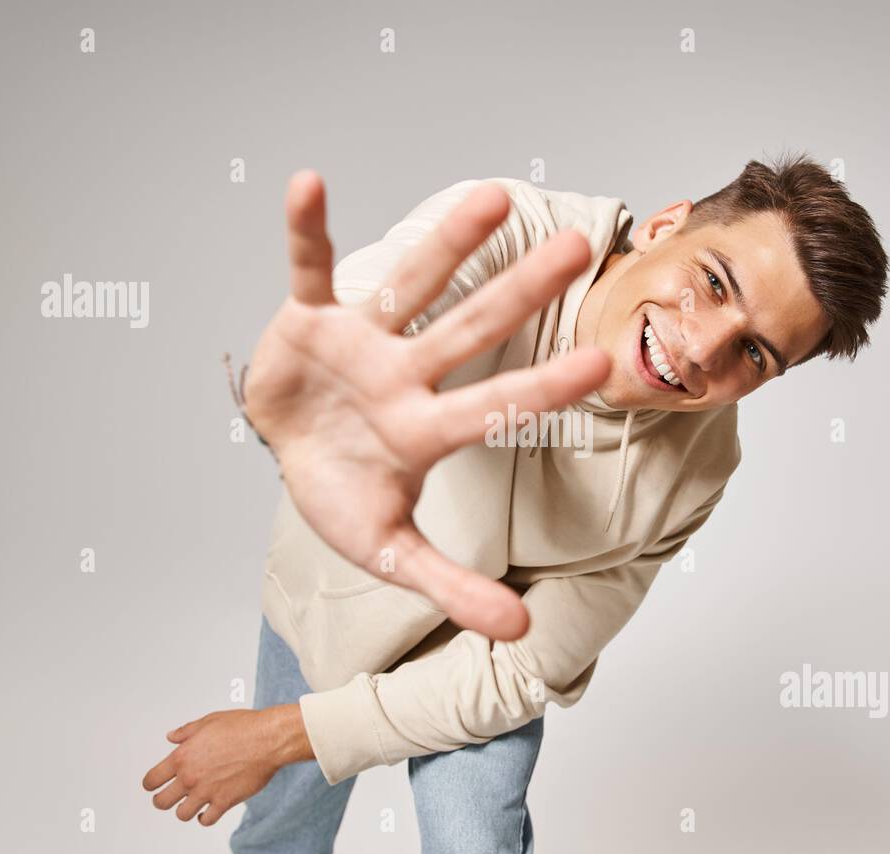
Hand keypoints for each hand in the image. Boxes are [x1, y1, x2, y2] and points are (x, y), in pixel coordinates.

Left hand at [141, 706, 310, 826]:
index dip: (151, 783)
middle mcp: (190, 777)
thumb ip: (186, 732)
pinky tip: (208, 810)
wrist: (268, 739)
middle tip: (169, 797)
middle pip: (161, 802)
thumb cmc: (243, 727)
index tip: (154, 784)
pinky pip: (206, 820)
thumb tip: (171, 737)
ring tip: (191, 804)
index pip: (151, 780)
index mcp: (182, 757)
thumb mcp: (209, 721)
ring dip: (185, 809)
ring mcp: (206, 792)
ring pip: (182, 814)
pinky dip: (205, 817)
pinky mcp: (224, 802)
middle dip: (163, 800)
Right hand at [242, 171, 610, 640]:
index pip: (495, 406)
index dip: (542, 388)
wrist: (287, 455)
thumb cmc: (343, 494)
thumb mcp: (389, 550)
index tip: (602, 362)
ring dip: (446, 243)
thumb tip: (521, 633)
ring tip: (490, 197)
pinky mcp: (311, 319)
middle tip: (578, 246)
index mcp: (426, 430)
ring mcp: (362, 341)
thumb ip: (451, 585)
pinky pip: (309, 269)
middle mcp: (406, 375)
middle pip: (470, 329)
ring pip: (411, 284)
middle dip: (519, 290)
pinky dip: (306, 232)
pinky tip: (308, 185)